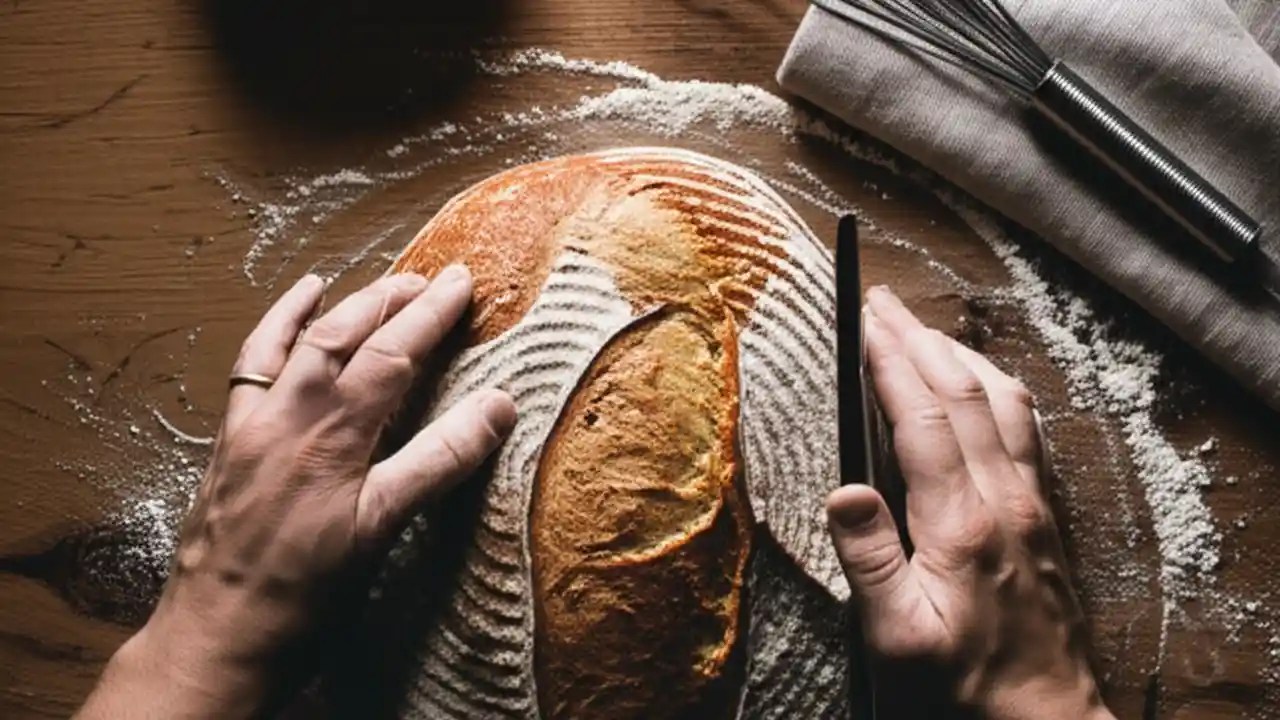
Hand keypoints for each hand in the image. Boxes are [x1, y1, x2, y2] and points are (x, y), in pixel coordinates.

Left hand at [77, 267, 516, 718]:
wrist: (214, 639)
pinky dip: (279, 325)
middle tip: (434, 280)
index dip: (431, 315)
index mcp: (331, 436)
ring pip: (300, 342)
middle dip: (393, 299)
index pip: (391, 354)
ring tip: (381, 284)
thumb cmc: (302, 597)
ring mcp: (252, 424)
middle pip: (346, 335)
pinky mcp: (231, 441)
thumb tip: (497, 406)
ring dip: (344, 305)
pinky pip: (254, 364)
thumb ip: (437, 462)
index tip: (463, 284)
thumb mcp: (381, 531)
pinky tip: (298, 303)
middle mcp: (287, 416)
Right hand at [827, 287, 1111, 719]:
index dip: (890, 359)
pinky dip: (998, 387)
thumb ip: (871, 561)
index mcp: (963, 521)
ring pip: (1004, 401)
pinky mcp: (1045, 516)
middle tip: (882, 301)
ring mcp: (1032, 503)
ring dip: (961, 354)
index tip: (863, 318)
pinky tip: (981, 385)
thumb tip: (842, 491)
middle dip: (919, 337)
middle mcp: (1005, 498)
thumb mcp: (900, 637)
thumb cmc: (967, 683)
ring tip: (923, 329)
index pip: (922, 415)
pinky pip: (1026, 428)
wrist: (1047, 715)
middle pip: (964, 391)